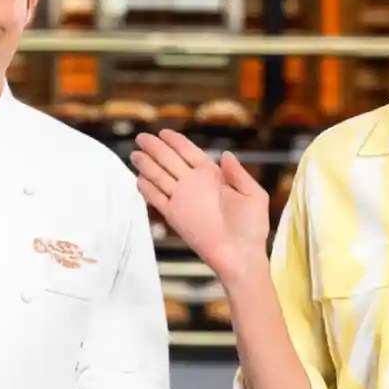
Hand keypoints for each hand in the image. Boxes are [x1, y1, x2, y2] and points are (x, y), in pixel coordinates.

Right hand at [131, 130, 269, 283]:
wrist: (241, 256)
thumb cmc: (252, 228)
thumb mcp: (254, 195)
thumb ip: (238, 174)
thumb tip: (225, 154)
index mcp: (213, 176)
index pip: (190, 153)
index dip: (176, 142)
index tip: (163, 132)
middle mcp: (195, 185)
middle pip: (170, 161)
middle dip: (155, 148)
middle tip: (141, 138)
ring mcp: (183, 200)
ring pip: (160, 177)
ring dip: (147, 165)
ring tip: (135, 154)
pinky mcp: (175, 217)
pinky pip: (157, 199)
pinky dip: (147, 189)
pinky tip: (138, 178)